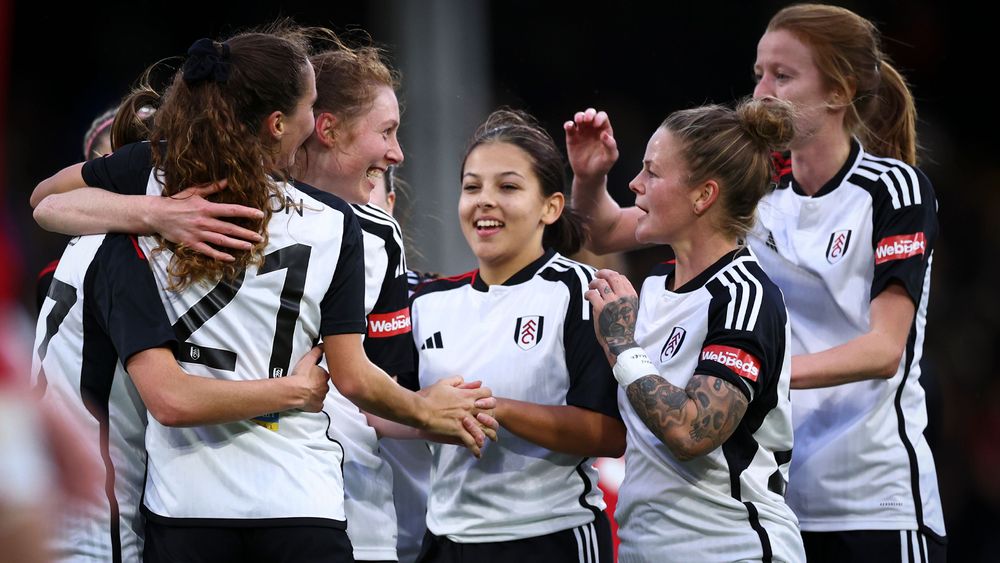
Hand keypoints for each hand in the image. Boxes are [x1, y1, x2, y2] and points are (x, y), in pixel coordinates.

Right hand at [148, 179, 264, 261]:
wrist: (157, 214)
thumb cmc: (176, 202)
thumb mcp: (194, 191)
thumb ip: (212, 187)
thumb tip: (227, 181)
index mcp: (207, 208)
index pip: (232, 210)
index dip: (247, 212)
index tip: (260, 214)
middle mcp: (205, 222)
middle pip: (230, 228)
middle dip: (247, 233)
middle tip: (260, 238)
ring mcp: (198, 234)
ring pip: (222, 240)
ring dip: (237, 244)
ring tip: (250, 247)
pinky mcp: (191, 243)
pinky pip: (208, 251)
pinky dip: (220, 255)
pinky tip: (231, 258)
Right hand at [287, 347, 329, 411]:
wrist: (295, 391)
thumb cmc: (300, 377)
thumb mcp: (308, 359)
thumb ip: (317, 351)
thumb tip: (323, 345)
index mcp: (324, 376)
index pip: (324, 375)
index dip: (317, 375)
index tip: (311, 375)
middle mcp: (325, 387)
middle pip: (322, 385)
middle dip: (316, 385)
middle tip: (307, 383)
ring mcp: (321, 398)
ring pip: (320, 395)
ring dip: (314, 394)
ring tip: (305, 391)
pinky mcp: (317, 407)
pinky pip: (317, 405)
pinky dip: (313, 404)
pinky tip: (307, 400)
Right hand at [420, 376, 493, 456]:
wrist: (421, 410)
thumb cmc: (430, 397)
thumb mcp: (443, 383)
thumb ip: (456, 380)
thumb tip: (465, 379)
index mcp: (467, 395)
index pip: (487, 393)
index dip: (489, 397)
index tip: (487, 403)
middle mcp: (469, 407)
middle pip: (490, 412)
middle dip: (493, 418)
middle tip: (493, 424)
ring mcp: (465, 420)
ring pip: (484, 429)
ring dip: (489, 435)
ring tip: (492, 440)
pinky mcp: (458, 431)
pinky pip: (471, 442)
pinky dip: (475, 449)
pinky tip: (478, 454)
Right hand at [564, 108, 618, 180]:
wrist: (589, 175)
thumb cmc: (602, 166)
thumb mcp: (610, 157)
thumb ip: (611, 146)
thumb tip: (604, 134)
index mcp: (604, 130)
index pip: (602, 117)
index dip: (599, 118)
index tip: (596, 125)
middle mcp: (593, 129)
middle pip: (591, 113)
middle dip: (589, 113)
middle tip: (587, 120)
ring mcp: (582, 133)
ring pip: (579, 117)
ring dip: (579, 116)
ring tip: (578, 121)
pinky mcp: (572, 138)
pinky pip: (569, 128)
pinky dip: (568, 124)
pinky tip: (569, 126)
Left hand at [585, 269, 640, 363]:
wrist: (621, 342)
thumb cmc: (625, 328)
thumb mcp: (631, 309)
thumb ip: (625, 298)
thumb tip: (613, 286)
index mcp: (632, 296)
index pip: (622, 278)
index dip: (612, 275)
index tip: (607, 277)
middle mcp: (623, 296)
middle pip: (611, 276)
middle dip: (602, 273)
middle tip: (596, 275)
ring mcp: (611, 301)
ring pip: (600, 283)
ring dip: (593, 283)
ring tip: (590, 286)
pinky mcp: (600, 308)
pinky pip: (591, 294)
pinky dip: (588, 293)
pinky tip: (587, 296)